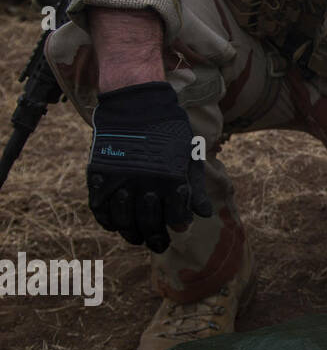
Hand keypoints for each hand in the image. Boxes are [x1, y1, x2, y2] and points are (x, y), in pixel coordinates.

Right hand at [86, 81, 211, 252]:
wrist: (136, 104)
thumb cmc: (169, 129)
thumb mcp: (189, 154)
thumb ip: (195, 187)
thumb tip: (203, 216)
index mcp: (172, 180)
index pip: (176, 218)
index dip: (177, 226)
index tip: (177, 229)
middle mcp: (145, 184)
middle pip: (149, 225)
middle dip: (156, 239)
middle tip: (159, 245)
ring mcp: (120, 181)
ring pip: (124, 222)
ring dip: (132, 234)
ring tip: (138, 238)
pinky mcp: (100, 177)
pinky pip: (101, 210)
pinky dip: (108, 221)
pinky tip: (117, 225)